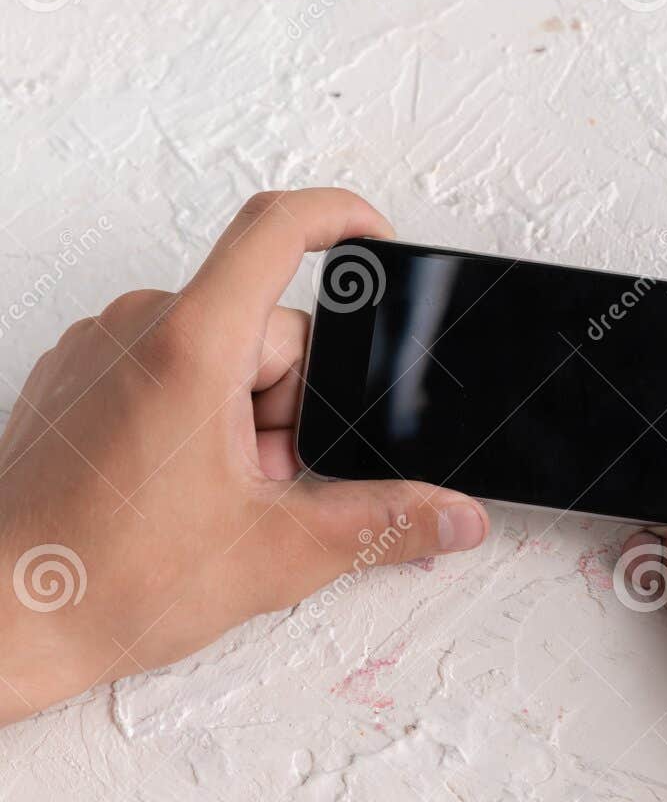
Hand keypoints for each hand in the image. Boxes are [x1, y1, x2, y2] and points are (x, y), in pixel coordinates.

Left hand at [0, 189, 489, 725]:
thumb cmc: (103, 582)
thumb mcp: (279, 555)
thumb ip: (385, 525)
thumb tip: (454, 516)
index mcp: (193, 348)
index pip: (278, 230)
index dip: (342, 219)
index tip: (378, 237)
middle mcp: (137, 330)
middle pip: (268, 328)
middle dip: (297, 404)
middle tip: (274, 482)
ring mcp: (99, 351)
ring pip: (220, 352)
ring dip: (249, 417)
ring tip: (223, 496)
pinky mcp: (76, 380)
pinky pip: (168, 369)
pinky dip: (199, 418)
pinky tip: (185, 490)